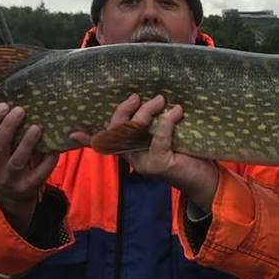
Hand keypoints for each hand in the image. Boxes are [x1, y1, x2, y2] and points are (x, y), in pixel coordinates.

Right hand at [0, 103, 57, 233]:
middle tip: (20, 110)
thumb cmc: (9, 162)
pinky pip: (38, 175)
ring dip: (26, 143)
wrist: (13, 197)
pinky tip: (54, 150)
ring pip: (16, 162)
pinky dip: (47, 162)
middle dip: (7, 127)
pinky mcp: (27, 189)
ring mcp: (10, 179)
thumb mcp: (1, 150)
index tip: (4, 105)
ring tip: (37, 127)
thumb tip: (20, 98)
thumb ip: (5, 131)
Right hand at [99, 94, 219, 209]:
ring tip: (160, 99)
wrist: (205, 181)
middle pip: (115, 131)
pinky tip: (177, 111)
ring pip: (132, 132)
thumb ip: (156, 126)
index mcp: (131, 152)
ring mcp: (145, 163)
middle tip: (139, 96)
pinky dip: (167, 121)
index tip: (73, 132)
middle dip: (124, 111)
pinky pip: (158, 138)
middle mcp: (134, 159)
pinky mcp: (160, 164)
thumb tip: (159, 101)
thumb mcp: (167, 139)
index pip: (105, 144)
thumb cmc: (187, 155)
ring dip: (145, 112)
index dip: (87, 139)